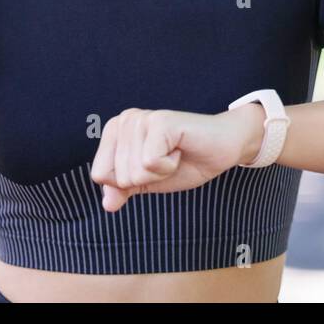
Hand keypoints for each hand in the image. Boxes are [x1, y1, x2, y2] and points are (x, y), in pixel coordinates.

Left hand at [89, 105, 267, 211]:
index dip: (130, 182)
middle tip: (168, 159)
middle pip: (118, 176)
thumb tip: (107, 204)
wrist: (224, 148)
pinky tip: (180, 150)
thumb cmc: (186, 161)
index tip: (152, 165)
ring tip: (174, 154)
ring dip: (160, 172)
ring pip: (134, 172)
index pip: (99, 174)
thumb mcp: (149, 180)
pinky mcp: (159, 122)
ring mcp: (141, 119)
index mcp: (114, 131)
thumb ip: (124, 189)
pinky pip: (151, 163)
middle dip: (148, 178)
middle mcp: (124, 120)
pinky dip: (169, 166)